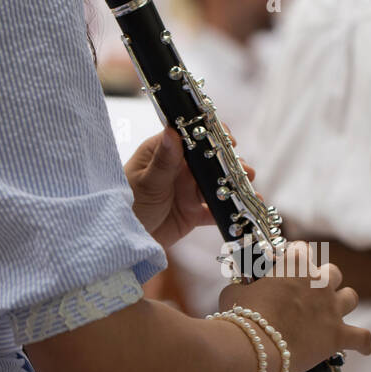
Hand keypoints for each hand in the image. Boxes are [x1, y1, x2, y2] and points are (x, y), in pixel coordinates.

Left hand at [124, 126, 253, 248]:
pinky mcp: (192, 213)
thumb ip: (163, 161)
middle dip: (231, 164)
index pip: (192, 137)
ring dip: (235, 187)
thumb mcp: (146, 182)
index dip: (213, 136)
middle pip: (210, 161)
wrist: (121, 240)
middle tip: (245, 171)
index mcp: (164, 152)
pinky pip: (215, 211)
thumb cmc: (125, 205)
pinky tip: (245, 214)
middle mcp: (178, 169)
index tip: (230, 140)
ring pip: (217, 185)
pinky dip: (230, 212)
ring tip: (249, 192)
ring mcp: (187, 190)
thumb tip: (173, 131)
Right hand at [218, 242, 370, 371]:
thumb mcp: (234, 293)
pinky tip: (364, 347)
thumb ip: (242, 285)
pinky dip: (363, 343)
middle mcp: (318, 283)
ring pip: (351, 297)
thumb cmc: (241, 318)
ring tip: (332, 312)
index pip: (301, 249)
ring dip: (343, 302)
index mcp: (294, 266)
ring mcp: (331, 309)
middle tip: (309, 294)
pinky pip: (362, 337)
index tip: (286, 267)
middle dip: (324, 280)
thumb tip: (240, 287)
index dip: (294, 258)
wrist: (255, 347)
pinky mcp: (338, 336)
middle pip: (333, 272)